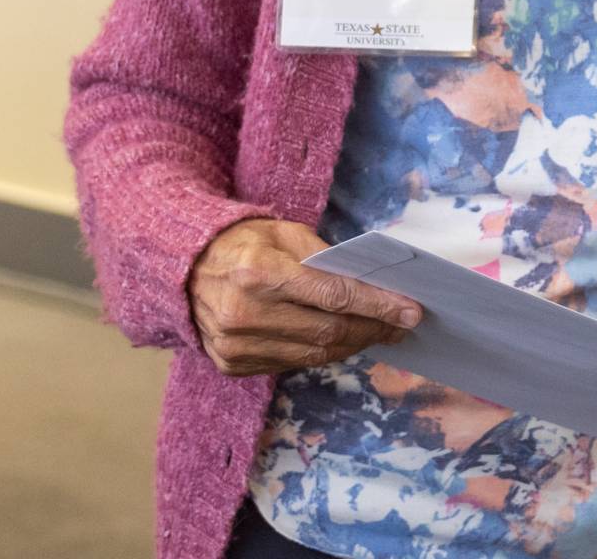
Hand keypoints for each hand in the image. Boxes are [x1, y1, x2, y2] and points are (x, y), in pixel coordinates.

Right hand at [185, 217, 420, 375]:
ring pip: (313, 355)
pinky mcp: (231, 364)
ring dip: (352, 345)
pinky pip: (290, 363)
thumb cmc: (245, 243)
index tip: (411, 311)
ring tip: (378, 333)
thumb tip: (373, 285)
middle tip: (402, 325)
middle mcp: (245, 314)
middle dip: (373, 328)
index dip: (377, 305)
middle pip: (327, 331)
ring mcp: (235, 345)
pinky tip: (341, 341)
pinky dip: (320, 353)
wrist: (185, 268)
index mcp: (260, 273)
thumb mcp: (285, 233)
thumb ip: (327, 259)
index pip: (333, 296)